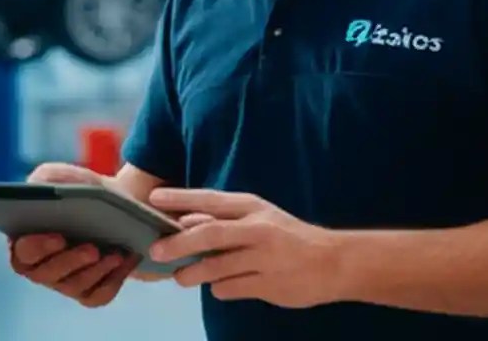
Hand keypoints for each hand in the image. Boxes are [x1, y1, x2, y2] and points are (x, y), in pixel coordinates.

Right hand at [8, 162, 137, 306]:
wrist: (113, 206)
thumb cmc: (81, 191)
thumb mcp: (64, 177)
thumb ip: (46, 179)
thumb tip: (38, 188)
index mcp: (26, 240)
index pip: (22, 253)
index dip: (37, 248)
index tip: (58, 236)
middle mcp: (41, 267)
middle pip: (46, 275)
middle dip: (70, 262)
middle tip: (92, 249)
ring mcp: (64, 282)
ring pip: (75, 286)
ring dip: (96, 271)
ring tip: (115, 254)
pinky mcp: (89, 292)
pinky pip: (99, 294)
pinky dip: (115, 278)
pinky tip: (127, 260)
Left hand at [148, 188, 340, 307]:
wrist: (333, 262)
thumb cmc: (289, 236)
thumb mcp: (260, 218)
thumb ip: (226, 220)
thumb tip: (185, 222)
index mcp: (253, 207)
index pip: (210, 200)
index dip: (180, 198)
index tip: (153, 198)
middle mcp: (257, 229)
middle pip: (209, 234)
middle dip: (178, 243)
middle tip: (155, 250)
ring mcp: (263, 258)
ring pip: (216, 267)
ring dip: (192, 273)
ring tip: (180, 277)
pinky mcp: (267, 285)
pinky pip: (230, 289)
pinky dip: (219, 288)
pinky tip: (219, 287)